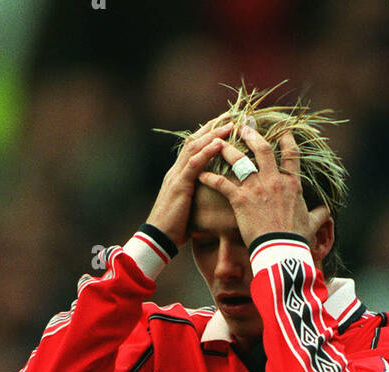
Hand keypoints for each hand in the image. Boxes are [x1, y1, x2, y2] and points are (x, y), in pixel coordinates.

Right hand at [147, 118, 233, 247]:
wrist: (159, 239)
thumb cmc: (174, 228)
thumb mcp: (188, 207)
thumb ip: (196, 195)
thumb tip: (211, 194)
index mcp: (179, 175)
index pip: (193, 148)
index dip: (208, 134)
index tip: (223, 124)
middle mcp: (176, 170)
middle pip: (194, 141)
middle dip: (212, 127)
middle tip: (229, 116)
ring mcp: (177, 176)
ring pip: (194, 148)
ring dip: (212, 135)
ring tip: (229, 125)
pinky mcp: (179, 185)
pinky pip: (194, 164)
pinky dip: (207, 152)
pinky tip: (219, 143)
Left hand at [197, 125, 328, 248]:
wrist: (281, 251)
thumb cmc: (297, 239)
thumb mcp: (312, 223)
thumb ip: (319, 214)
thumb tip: (327, 210)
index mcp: (292, 183)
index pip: (292, 154)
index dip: (287, 139)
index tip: (283, 130)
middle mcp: (273, 180)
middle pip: (262, 149)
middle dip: (251, 135)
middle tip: (242, 126)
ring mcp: (256, 188)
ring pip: (239, 161)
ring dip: (227, 150)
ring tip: (218, 143)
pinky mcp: (240, 199)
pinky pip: (222, 183)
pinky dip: (210, 177)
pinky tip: (201, 174)